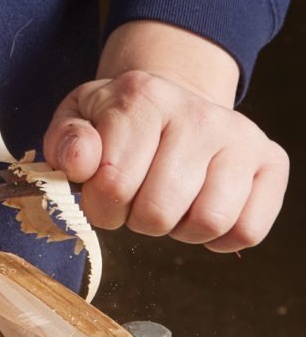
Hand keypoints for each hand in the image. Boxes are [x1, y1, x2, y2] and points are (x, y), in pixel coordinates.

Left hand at [43, 24, 288, 252]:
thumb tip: (79, 163)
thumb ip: (66, 143)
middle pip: (159, 212)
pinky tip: (198, 211)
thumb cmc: (120, 123)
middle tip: (136, 199)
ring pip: (207, 222)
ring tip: (169, 203)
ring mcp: (240, 137)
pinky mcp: (270, 161)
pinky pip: (248, 230)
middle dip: (136, 220)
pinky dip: (218, 239)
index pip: (114, 185)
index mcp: (145, 97)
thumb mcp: (78, 120)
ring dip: (178, 230)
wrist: (172, 103)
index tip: (101, 191)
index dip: (99, 204)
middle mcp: (199, 113)